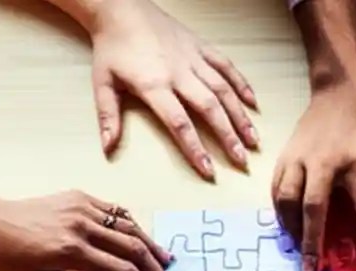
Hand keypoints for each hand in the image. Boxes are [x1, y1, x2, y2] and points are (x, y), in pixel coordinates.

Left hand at [0, 191, 172, 270]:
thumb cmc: (5, 261)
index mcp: (71, 252)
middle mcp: (80, 226)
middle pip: (133, 249)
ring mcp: (80, 207)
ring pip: (129, 227)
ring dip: (151, 247)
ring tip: (166, 263)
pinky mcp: (77, 197)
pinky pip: (114, 211)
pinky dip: (133, 225)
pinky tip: (142, 238)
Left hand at [86, 0, 257, 177]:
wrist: (120, 8)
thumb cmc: (112, 48)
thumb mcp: (102, 83)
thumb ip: (108, 117)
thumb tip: (107, 147)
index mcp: (154, 85)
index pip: (179, 123)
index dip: (195, 148)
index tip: (208, 170)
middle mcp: (178, 73)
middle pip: (209, 108)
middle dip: (228, 136)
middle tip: (242, 161)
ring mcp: (193, 58)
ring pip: (223, 89)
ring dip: (240, 115)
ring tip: (253, 139)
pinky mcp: (201, 46)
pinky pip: (226, 65)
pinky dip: (241, 83)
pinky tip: (252, 103)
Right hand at [273, 80, 355, 270]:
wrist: (342, 89)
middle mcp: (327, 161)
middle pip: (314, 206)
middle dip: (312, 241)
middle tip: (311, 267)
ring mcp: (302, 157)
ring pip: (287, 198)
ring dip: (290, 228)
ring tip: (296, 248)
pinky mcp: (287, 154)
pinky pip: (277, 187)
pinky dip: (279, 210)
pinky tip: (286, 224)